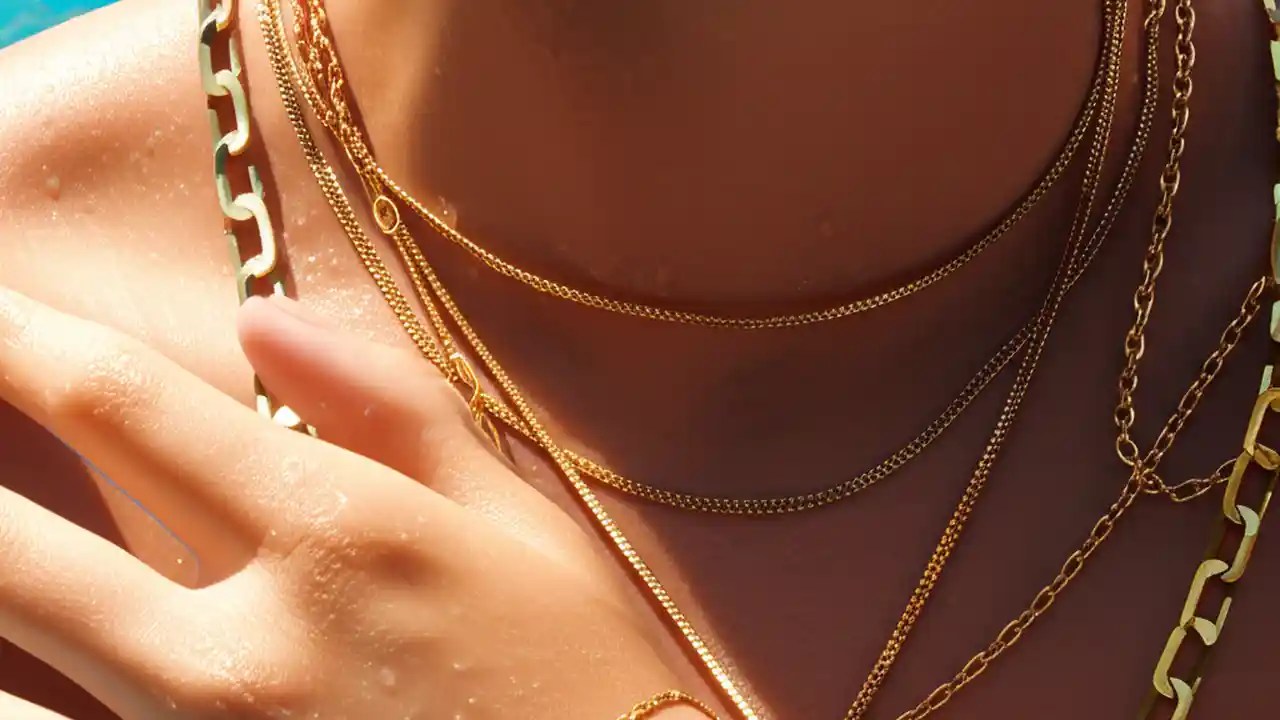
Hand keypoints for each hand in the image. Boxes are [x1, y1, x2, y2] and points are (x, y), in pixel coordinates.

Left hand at [0, 288, 689, 719]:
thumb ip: (392, 407)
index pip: (129, 406)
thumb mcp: (518, 523)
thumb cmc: (581, 675)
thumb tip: (260, 322)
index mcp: (341, 535)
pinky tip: (13, 661)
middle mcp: (251, 648)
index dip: (17, 337)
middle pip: (16, 546)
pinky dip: (17, 698)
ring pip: (11, 674)